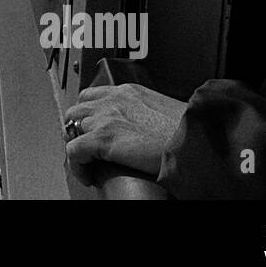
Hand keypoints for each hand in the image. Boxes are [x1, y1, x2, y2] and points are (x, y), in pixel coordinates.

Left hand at [63, 83, 186, 179]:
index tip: (92, 128)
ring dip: (76, 145)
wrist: (195, 140)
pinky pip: (73, 150)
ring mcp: (105, 117)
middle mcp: (113, 100)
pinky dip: (76, 165)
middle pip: (77, 110)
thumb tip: (146, 127)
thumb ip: (148, 113)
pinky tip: (88, 175)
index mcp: (129, 91)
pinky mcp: (102, 138)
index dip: (89, 114)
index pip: (94, 95)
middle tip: (87, 147)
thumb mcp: (165, 110)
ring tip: (88, 162)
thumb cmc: (188, 129)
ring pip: (71, 128)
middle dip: (77, 128)